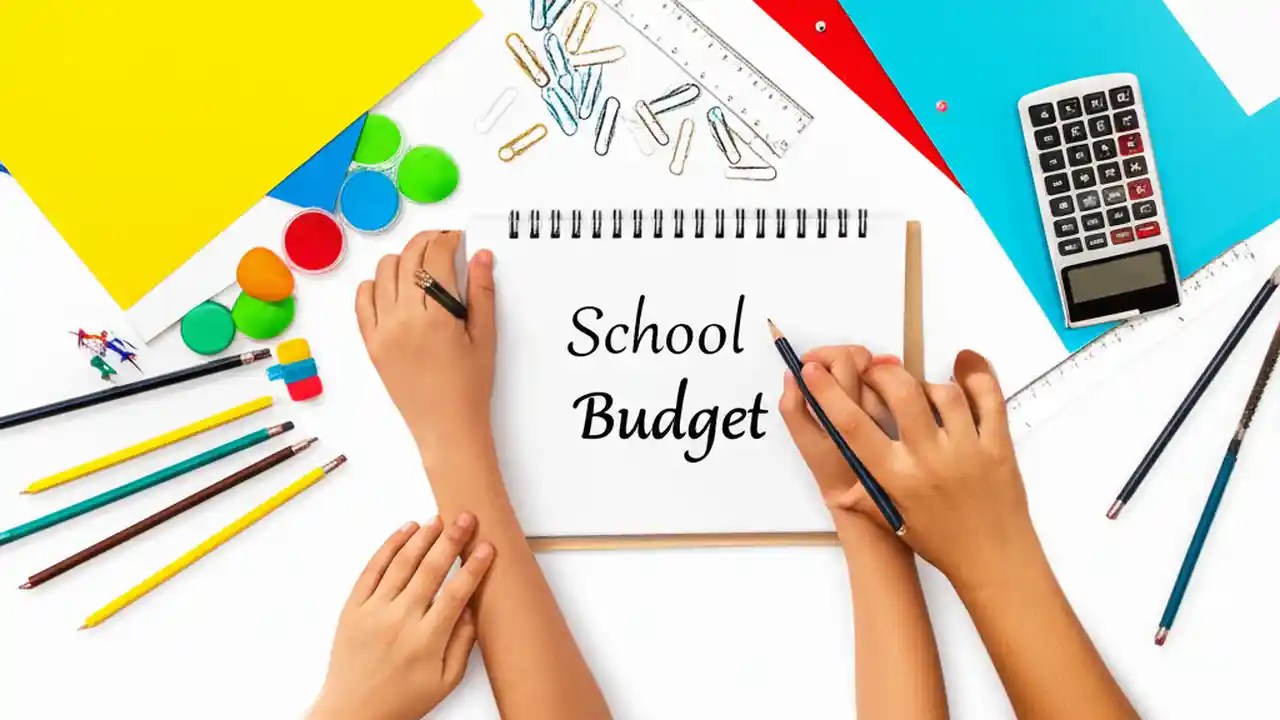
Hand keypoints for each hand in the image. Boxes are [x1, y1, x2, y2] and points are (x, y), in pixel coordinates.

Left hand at [311, 515, 495, 719]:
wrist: (352, 712)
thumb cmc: (400, 700)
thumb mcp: (444, 682)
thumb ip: (462, 644)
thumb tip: (471, 610)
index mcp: (426, 641)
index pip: (455, 594)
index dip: (473, 568)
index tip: (486, 548)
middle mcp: (399, 622)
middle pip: (430, 570)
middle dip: (451, 540)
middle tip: (466, 519)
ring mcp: (373, 612)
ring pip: (401, 564)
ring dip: (422, 537)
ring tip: (439, 519)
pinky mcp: (353, 608)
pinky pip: (372, 569)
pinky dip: (389, 547)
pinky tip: (405, 531)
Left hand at [356, 231, 496, 458]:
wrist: (447, 428)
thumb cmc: (470, 387)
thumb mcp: (485, 337)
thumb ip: (482, 292)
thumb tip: (480, 256)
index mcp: (437, 317)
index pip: (437, 257)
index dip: (449, 240)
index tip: (458, 240)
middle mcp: (403, 319)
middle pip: (409, 257)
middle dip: (427, 243)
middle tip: (443, 245)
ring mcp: (382, 330)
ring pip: (383, 272)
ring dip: (403, 260)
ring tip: (422, 268)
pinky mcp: (370, 343)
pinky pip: (362, 300)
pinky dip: (375, 285)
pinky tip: (394, 287)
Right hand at [790, 349, 1035, 589]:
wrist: (995, 562)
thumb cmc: (944, 544)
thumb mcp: (895, 521)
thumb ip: (867, 499)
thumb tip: (841, 490)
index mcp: (897, 478)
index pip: (853, 427)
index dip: (829, 394)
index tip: (813, 371)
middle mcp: (930, 460)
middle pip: (901, 393)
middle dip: (881, 373)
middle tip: (875, 371)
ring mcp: (967, 450)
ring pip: (944, 392)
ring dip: (925, 381)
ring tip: (919, 388)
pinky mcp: (998, 446)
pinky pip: (990, 399)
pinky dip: (978, 375)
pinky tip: (964, 362)